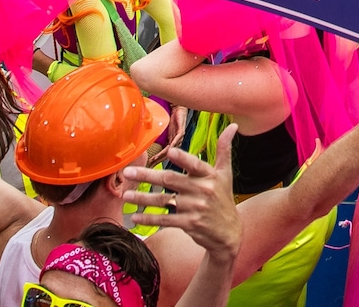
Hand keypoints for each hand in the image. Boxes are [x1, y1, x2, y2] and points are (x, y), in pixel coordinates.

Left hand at [124, 131, 243, 261]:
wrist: (229, 233)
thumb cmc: (224, 198)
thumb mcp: (226, 174)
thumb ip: (225, 149)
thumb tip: (233, 125)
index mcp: (210, 175)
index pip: (195, 165)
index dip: (183, 159)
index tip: (170, 152)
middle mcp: (203, 190)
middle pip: (170, 180)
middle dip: (147, 176)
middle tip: (127, 172)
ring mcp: (195, 208)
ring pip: (163, 201)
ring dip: (142, 198)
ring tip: (126, 196)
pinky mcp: (189, 224)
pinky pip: (165, 220)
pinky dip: (149, 219)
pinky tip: (135, 218)